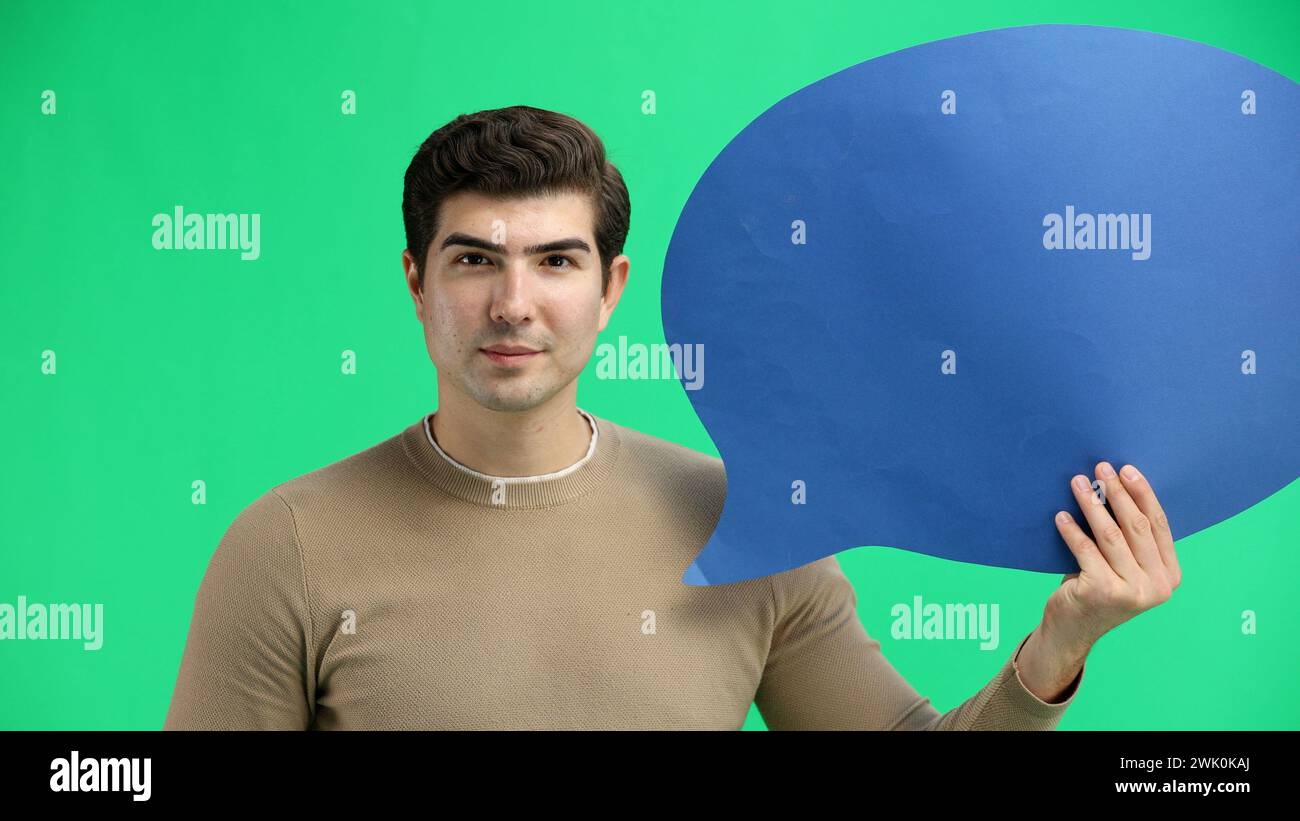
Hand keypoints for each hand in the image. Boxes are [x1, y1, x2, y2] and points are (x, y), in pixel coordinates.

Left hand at [1047, 461, 1181, 652]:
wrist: (1073, 628)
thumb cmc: (1098, 587)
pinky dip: (1071, 530)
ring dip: (1092, 504)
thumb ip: (1130, 537)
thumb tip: (1115, 485)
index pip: (1158, 525)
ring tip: (1077, 482)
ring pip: (1111, 535)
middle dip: (1118, 493)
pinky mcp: (1104, 592)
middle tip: (1101, 468)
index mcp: (1170, 575)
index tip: (1127, 470)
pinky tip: (1061, 516)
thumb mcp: (1123, 564)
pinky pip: (1085, 550)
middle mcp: (1158, 586)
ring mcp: (1132, 591)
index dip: (1143, 494)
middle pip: (1136, 526)